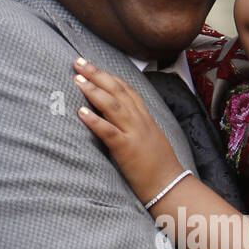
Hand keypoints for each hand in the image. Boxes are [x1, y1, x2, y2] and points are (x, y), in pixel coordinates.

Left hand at [73, 58, 185, 204]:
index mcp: (145, 118)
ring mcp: (134, 134)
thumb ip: (136, 126)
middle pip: (117, 91)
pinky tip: (81, 112)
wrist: (170, 186)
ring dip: (94, 91)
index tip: (92, 65)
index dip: (109, 75)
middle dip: (97, 74)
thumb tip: (119, 119)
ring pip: (113, 106)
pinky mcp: (127, 150)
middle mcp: (140, 121)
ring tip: (77, 80)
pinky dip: (95, 120)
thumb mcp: (150, 139)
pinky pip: (109, 131)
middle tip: (79, 62)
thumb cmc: (158, 167)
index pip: (127, 89)